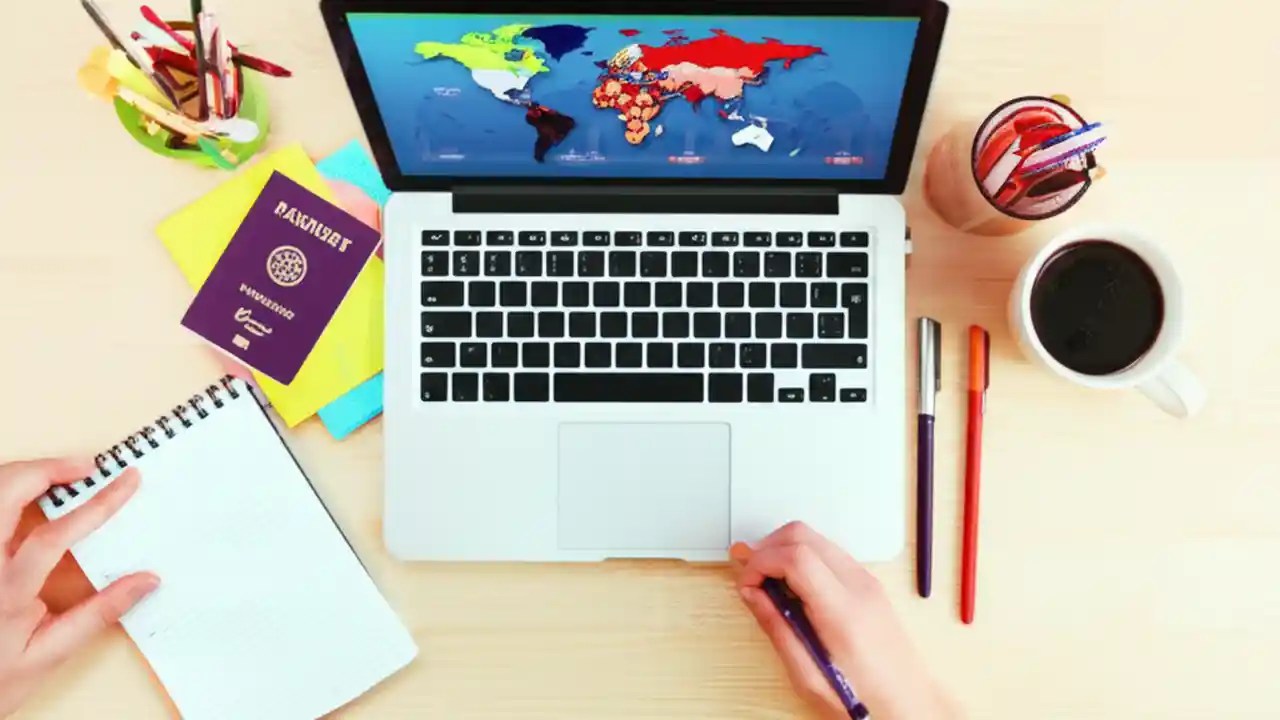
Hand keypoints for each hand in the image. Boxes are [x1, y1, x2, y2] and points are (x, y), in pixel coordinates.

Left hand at [0, 459, 158, 717]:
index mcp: (8, 592)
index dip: (95, 503)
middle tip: (86, 466)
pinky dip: (7, 489)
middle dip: (48, 469)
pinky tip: (27, 492)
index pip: (54, 534)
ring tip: (62, 473)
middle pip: (5, 494)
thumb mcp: (50, 654)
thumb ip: (99, 614)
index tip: (126, 482)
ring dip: (24, 474)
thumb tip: (145, 582)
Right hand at [732, 522, 959, 719]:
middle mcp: (859, 587)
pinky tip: (792, 588)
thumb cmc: (866, 700)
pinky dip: (802, 559)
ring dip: (784, 551)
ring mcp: (867, 581)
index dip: (760, 562)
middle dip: (767, 548)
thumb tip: (753, 595)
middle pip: (803, 535)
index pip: (796, 557)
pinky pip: (828, 553)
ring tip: (768, 585)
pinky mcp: (868, 584)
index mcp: (843, 613)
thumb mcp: (808, 677)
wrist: (908, 704)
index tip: (746, 582)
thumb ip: (778, 630)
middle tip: (750, 577)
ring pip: (815, 538)